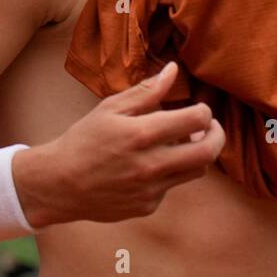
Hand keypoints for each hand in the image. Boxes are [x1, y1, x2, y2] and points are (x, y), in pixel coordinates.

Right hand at [12, 61, 224, 227]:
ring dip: (197, 154)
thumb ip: (146, 91)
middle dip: (217, 135)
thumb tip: (173, 70)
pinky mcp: (148, 206)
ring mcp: (150, 189)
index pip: (196, 120)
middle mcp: (150, 165)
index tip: (198, 109)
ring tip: (182, 142)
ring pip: (195, 170)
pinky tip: (152, 164)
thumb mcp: (111, 108)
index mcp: (141, 134)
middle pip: (208, 152)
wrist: (59, 184)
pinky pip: (172, 186)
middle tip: (211, 127)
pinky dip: (170, 172)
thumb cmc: (84, 140)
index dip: (204, 112)